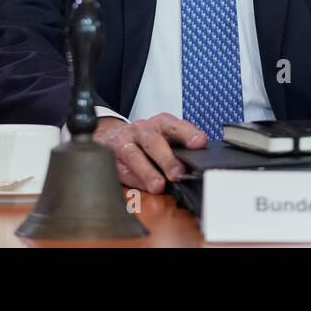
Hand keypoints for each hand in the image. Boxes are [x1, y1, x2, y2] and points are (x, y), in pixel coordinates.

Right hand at [94, 113, 208, 193]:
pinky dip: (132, 179)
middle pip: (154, 142)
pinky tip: (141, 187)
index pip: (175, 126)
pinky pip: (120, 169)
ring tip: (158, 186)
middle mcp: (142, 130)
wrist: (111, 135)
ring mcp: (124, 142)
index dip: (188, 134)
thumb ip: (181, 148)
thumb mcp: (166, 137)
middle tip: (178, 174)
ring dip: (147, 172)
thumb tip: (197, 166)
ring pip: (134, 155)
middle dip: (167, 159)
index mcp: (160, 124)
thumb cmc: (147, 139)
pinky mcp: (110, 156)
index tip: (199, 143)